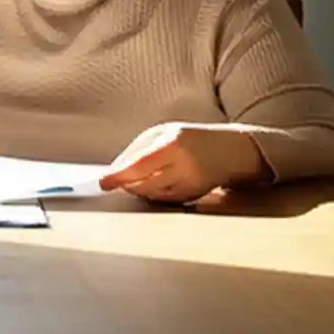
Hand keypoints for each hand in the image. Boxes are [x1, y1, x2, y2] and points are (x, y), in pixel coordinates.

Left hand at [99, 123, 267, 202]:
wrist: (231, 149)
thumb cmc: (191, 137)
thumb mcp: (163, 132)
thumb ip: (137, 149)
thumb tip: (113, 170)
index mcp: (173, 144)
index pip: (139, 164)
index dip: (118, 176)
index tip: (102, 182)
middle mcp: (183, 166)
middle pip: (143, 184)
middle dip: (125, 184)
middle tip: (115, 180)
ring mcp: (190, 184)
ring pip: (151, 195)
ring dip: (137, 189)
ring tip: (135, 178)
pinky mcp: (193, 196)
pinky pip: (163, 200)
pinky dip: (152, 194)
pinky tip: (152, 184)